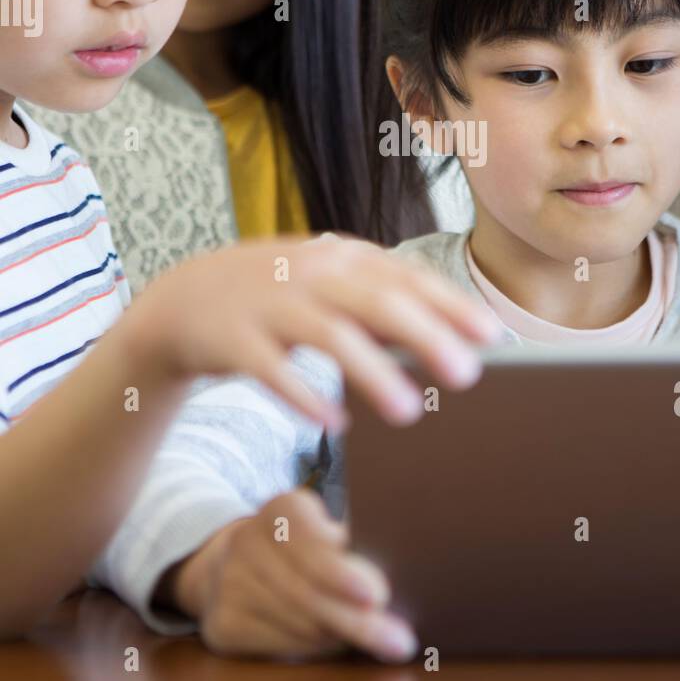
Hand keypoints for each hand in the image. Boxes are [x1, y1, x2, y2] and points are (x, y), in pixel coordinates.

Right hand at [121, 233, 501, 429]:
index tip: (491, 336)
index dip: (450, 305)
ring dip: (372, 373)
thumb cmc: (280, 298)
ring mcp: (269, 304)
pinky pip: (271, 368)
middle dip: (427, 336)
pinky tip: (333, 421)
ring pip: (328, 336)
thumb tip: (456, 337)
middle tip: (468, 375)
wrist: (186, 300)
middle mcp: (309, 275)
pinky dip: (303, 393)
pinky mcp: (234, 340)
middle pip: (376, 302)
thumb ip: (384, 306)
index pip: (406, 277)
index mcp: (341, 259)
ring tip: (409, 411)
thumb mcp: (332, 287)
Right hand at [165, 489, 415, 662]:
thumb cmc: (304, 544)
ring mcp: (228, 585)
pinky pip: (279, 647)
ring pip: (299, 624)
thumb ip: (361, 536)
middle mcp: (247, 542)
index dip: (341, 573)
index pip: (310, 543)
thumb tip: (405, 551)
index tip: (377, 595)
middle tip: (400, 641)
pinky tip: (335, 644)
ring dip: (342, 637)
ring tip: (378, 641)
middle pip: (308, 593)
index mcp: (282, 508)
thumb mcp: (330, 525)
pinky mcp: (221, 625)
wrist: (231, 563)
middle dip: (358, 622)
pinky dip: (314, 649)